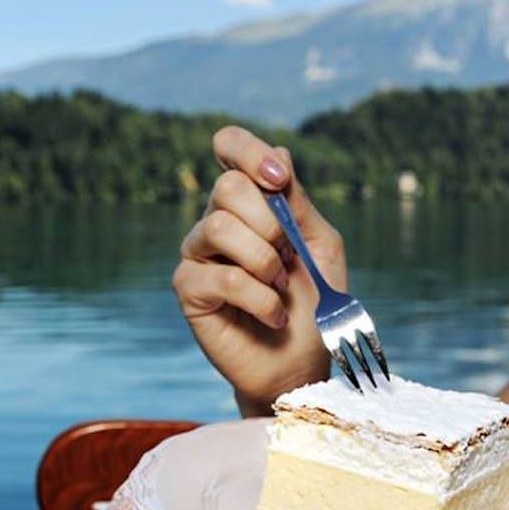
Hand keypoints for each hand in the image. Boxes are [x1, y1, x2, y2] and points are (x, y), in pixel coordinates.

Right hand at [172, 126, 346, 415]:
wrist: (303, 361)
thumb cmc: (315, 302)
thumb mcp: (319, 242)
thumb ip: (297, 201)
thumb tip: (277, 152)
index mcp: (249, 202)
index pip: (229, 148)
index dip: (248, 151)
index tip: (279, 178)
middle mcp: (218, 221)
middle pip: (227, 186)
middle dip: (270, 222)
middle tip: (288, 256)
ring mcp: (198, 255)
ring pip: (219, 227)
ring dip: (265, 262)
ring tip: (281, 289)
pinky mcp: (189, 290)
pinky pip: (220, 276)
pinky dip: (258, 298)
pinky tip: (273, 316)